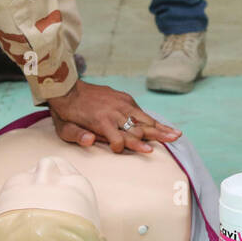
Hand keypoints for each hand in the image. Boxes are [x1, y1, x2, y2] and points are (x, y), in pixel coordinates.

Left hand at [46, 80, 180, 153]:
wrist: (68, 88)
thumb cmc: (67, 114)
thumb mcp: (65, 129)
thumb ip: (77, 136)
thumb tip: (90, 141)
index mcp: (101, 121)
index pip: (121, 139)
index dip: (133, 147)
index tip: (146, 152)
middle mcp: (114, 112)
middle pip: (139, 127)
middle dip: (156, 135)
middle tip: (173, 140)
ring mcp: (121, 103)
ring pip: (144, 118)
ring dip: (160, 127)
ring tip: (176, 134)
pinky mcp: (124, 98)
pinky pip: (141, 111)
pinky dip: (153, 120)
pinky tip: (163, 126)